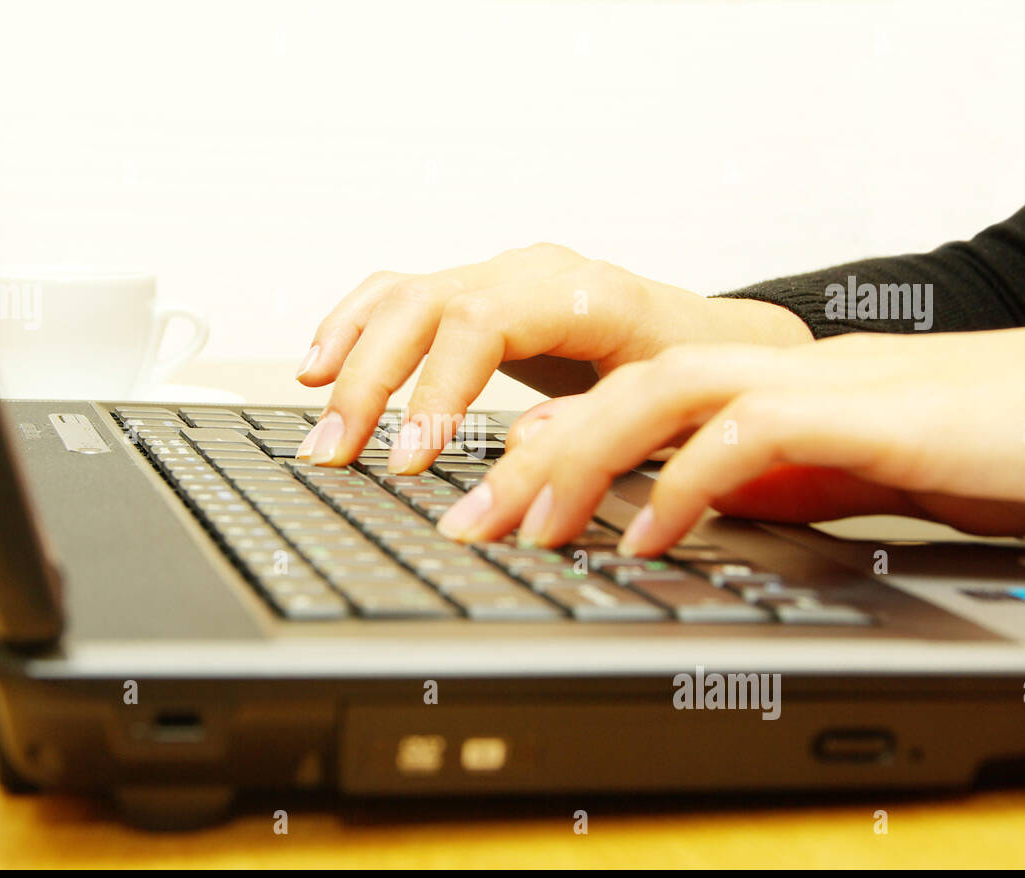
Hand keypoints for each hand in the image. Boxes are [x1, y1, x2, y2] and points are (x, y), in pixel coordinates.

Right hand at [294, 243, 812, 470]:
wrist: (707, 340)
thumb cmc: (691, 374)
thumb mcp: (661, 407)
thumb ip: (592, 424)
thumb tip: (519, 448)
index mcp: (584, 294)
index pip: (482, 323)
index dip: (435, 391)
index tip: (407, 458)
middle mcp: (531, 272)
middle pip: (424, 305)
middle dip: (370, 384)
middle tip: (337, 453)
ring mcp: (499, 276)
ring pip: (400, 295)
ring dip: (347, 359)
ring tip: (317, 421)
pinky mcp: (478, 293)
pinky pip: (399, 295)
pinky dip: (353, 329)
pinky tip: (318, 366)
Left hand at [434, 320, 1024, 553]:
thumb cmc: (943, 445)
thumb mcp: (811, 476)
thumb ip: (734, 482)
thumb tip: (662, 511)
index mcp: (738, 387)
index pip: (614, 395)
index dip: (536, 442)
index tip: (473, 501)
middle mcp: (756, 370)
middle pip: (610, 386)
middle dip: (522, 453)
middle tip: (462, 524)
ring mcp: (802, 383)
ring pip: (656, 391)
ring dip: (579, 458)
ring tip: (524, 528)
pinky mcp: (857, 410)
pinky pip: (746, 433)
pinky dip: (686, 484)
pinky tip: (644, 537)